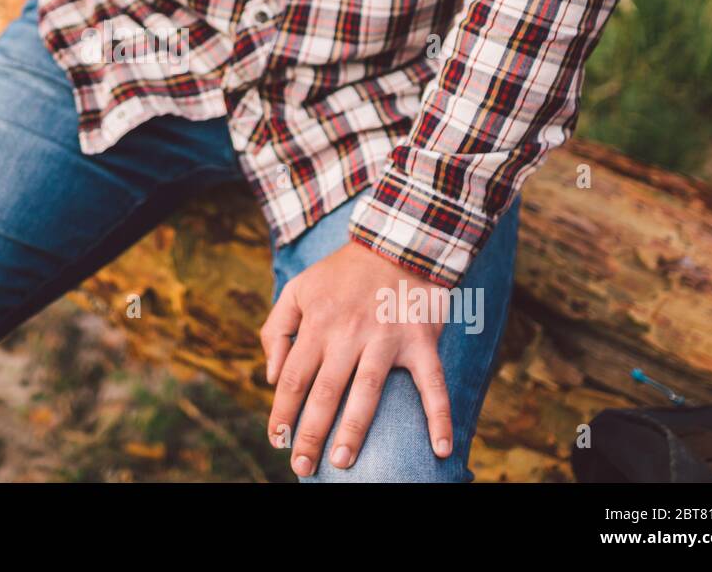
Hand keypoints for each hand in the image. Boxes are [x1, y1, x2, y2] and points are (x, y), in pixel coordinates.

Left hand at [260, 241, 452, 476]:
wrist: (398, 243)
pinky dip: (439, 416)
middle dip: (310, 433)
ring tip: (341, 462)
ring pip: (367, 392)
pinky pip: (433, 384)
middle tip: (303, 468)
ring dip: (354, 431)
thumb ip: (276, 330)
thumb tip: (270, 377)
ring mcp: (387, 338)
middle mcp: (348, 333)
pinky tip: (440, 448)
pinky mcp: (421, 341)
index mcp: (317, 322)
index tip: (276, 440)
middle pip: (325, 392)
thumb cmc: (341, 273)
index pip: (293, 377)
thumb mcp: (298, 289)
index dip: (282, 412)